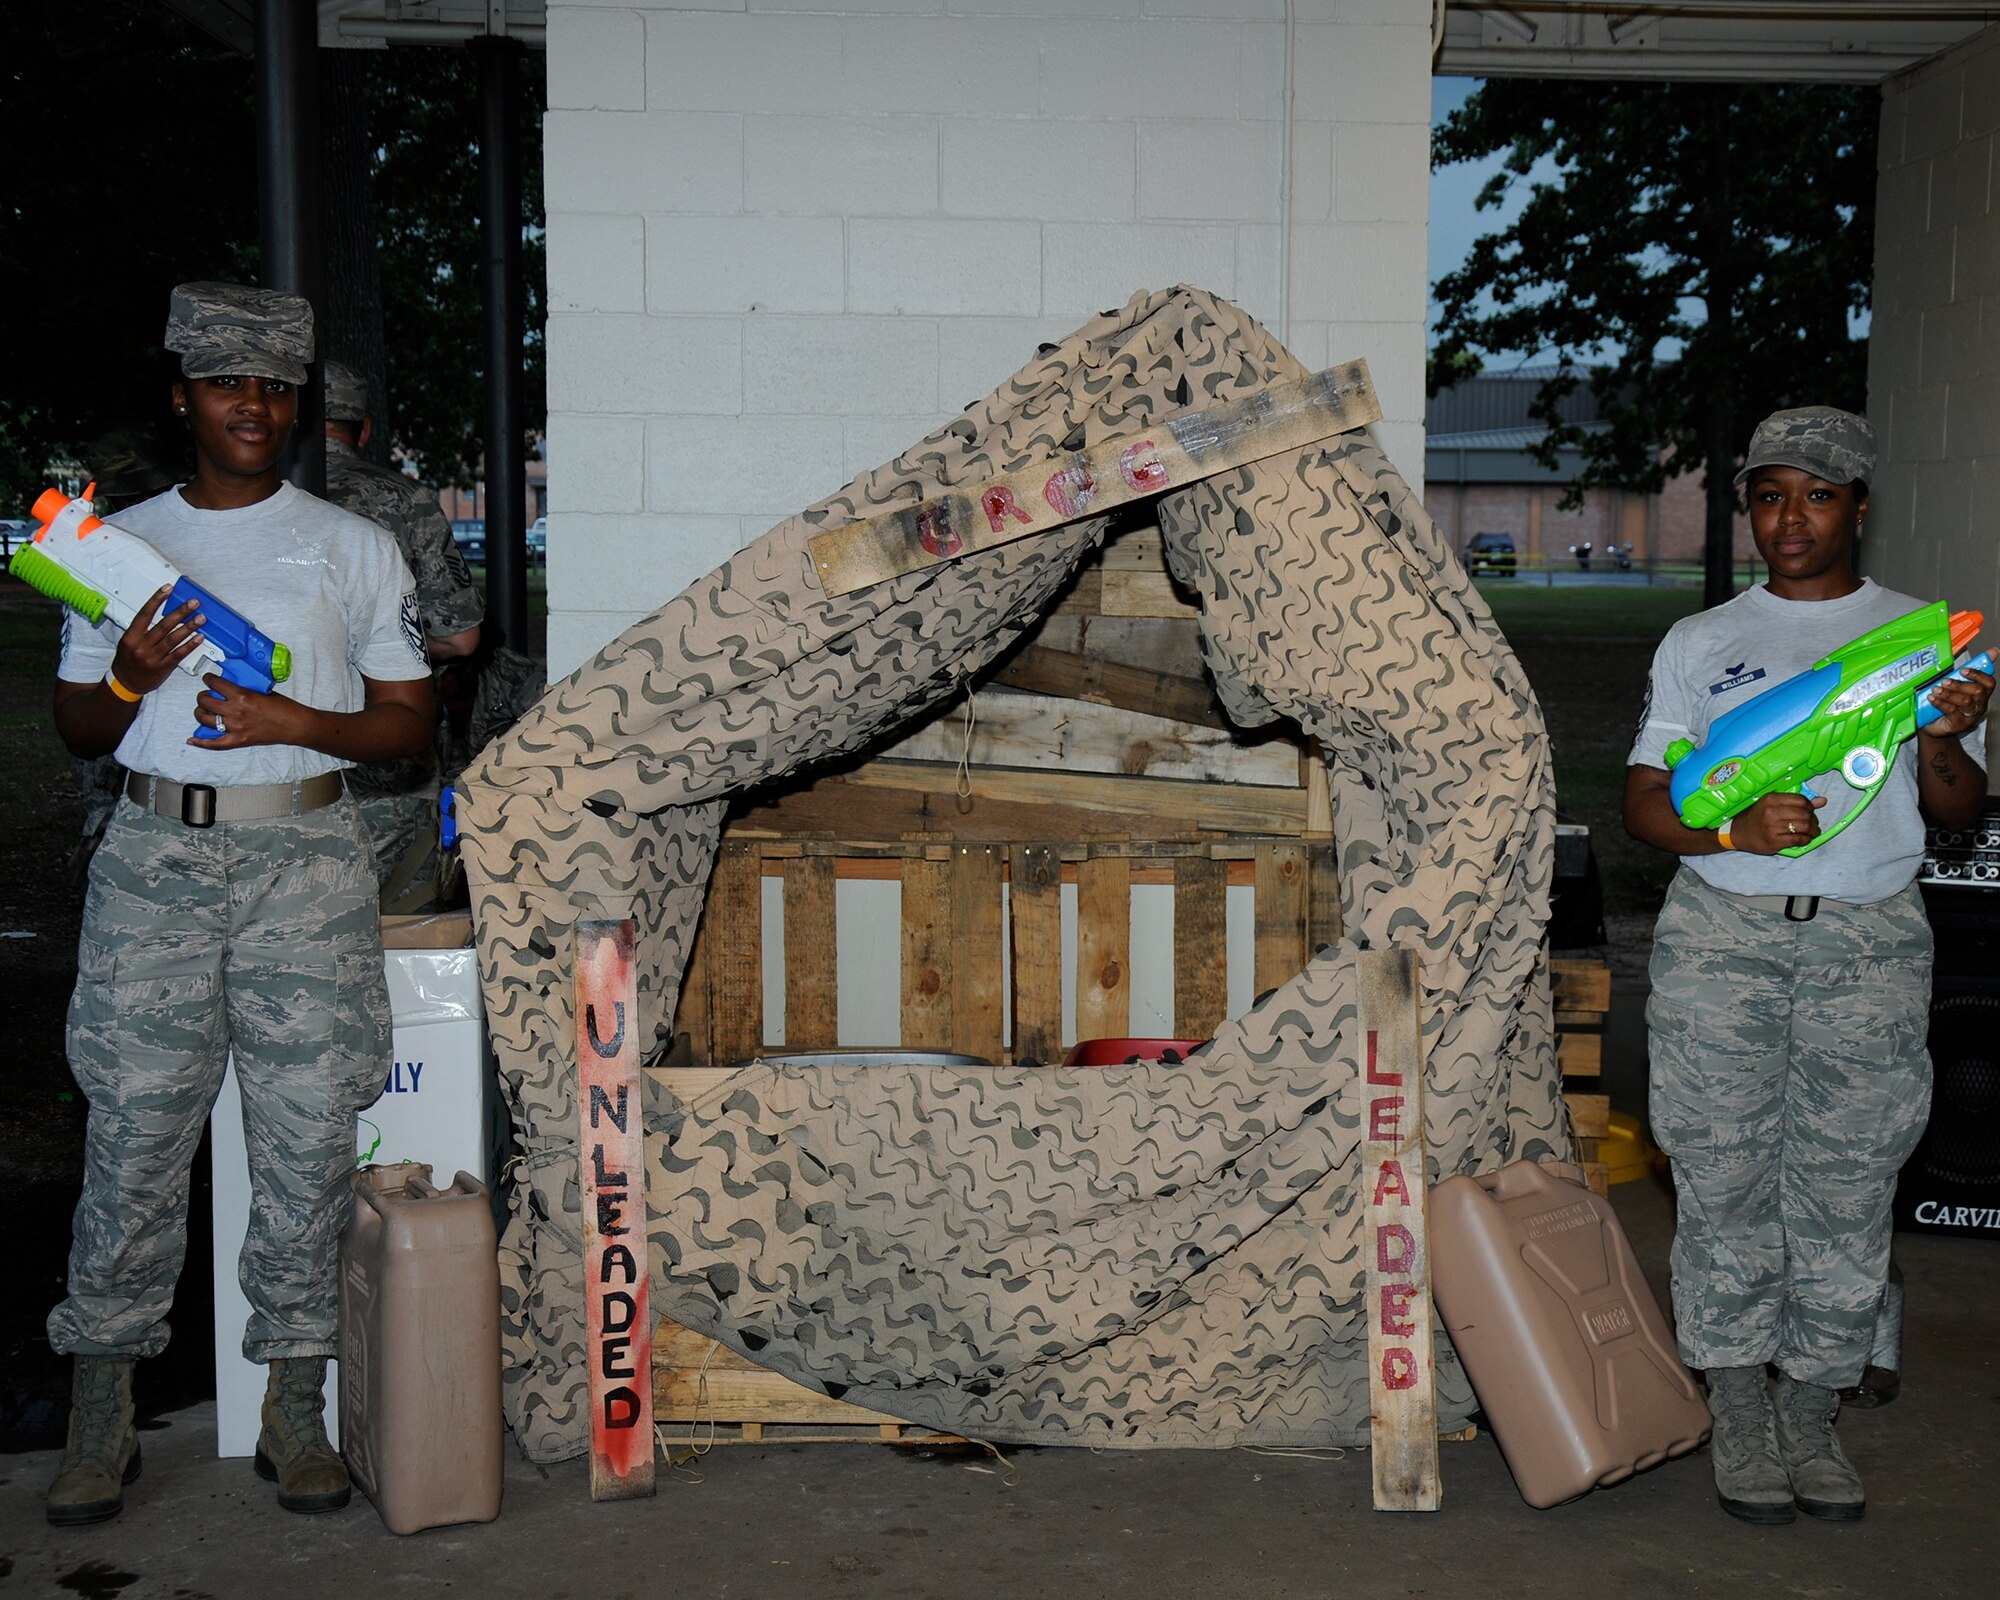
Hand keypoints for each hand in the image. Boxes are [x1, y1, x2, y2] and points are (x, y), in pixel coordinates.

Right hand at [112, 585, 203, 694]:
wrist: (125, 683)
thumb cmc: (128, 660)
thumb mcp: (129, 641)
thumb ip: (143, 629)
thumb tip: (164, 612)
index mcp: (131, 636)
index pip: (145, 614)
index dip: (157, 599)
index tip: (168, 588)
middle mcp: (141, 646)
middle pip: (163, 625)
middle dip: (180, 612)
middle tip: (193, 603)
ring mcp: (152, 657)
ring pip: (173, 639)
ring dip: (189, 627)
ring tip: (201, 618)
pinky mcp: (163, 667)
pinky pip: (179, 654)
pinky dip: (190, 645)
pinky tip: (199, 637)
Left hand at [189, 674, 303, 749]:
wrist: (295, 725)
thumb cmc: (284, 707)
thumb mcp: (263, 692)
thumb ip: (245, 691)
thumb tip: (231, 689)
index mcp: (242, 695)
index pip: (215, 684)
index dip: (209, 679)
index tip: (209, 679)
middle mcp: (235, 711)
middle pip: (205, 701)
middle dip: (203, 696)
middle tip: (207, 695)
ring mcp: (235, 727)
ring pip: (205, 719)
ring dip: (200, 713)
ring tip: (203, 710)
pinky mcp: (238, 740)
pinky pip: (214, 744)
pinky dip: (201, 743)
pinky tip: (191, 739)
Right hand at [1730, 790, 1827, 853]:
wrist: (1737, 833)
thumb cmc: (1755, 816)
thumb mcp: (1772, 804)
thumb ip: (1796, 801)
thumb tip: (1822, 801)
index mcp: (1771, 799)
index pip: (1801, 800)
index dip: (1810, 806)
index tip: (1810, 811)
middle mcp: (1771, 812)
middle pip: (1805, 814)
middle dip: (1814, 820)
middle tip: (1813, 824)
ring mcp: (1772, 827)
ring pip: (1804, 827)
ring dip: (1813, 830)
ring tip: (1812, 832)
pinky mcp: (1773, 841)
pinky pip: (1798, 840)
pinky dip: (1806, 840)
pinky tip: (1805, 839)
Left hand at [1917, 666, 1993, 740]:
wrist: (1933, 725)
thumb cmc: (1945, 704)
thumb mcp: (1954, 687)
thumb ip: (1963, 672)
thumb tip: (1984, 653)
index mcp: (1981, 694)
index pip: (1989, 683)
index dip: (1978, 674)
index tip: (1963, 670)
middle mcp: (1979, 705)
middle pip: (1978, 691)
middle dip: (1960, 684)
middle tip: (1944, 681)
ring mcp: (1970, 716)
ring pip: (1965, 701)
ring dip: (1948, 693)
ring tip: (1935, 689)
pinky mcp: (1959, 724)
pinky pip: (1951, 710)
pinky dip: (1940, 702)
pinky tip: (1932, 698)